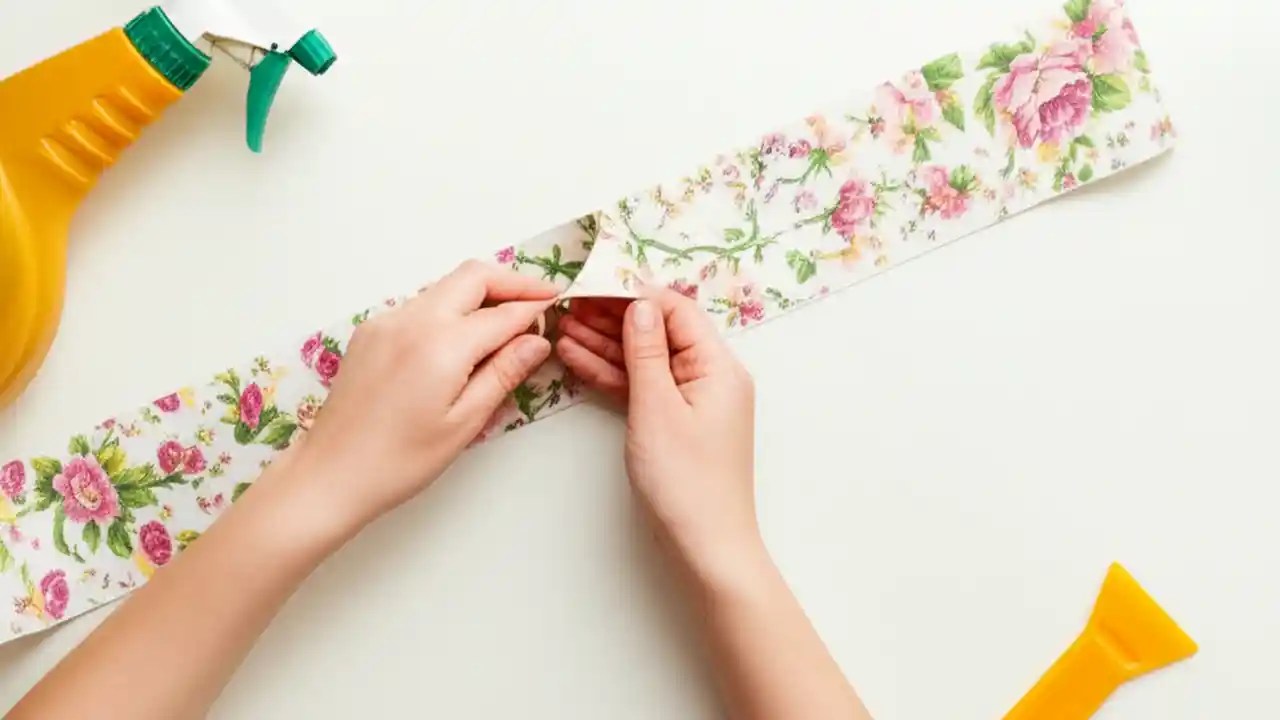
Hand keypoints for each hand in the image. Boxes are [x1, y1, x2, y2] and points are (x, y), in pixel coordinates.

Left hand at [287, 261, 557, 536]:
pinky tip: (464, 338)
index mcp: (440, 344)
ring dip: (481, 294)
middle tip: (540, 299)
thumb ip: (503, 373)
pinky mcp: (371, 331)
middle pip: (473, 276)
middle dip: (511, 282)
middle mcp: (412, 319)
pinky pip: (421, 304)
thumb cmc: (400, 461)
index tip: (557, 309)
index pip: (502, 313)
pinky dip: (451, 308)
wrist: (331, 474)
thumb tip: (537, 340)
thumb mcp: (464, 422)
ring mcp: (387, 321)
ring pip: (445, 287)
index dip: (534, 308)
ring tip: (507, 322)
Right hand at [556, 290, 761, 580]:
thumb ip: (647, 352)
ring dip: (606, 343)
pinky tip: (577, 359)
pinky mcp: (676, 422)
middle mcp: (711, 377)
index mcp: (719, 366)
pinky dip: (613, 374)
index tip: (591, 284)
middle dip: (613, 316)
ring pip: (645, 358)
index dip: (631, 293)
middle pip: (659, 330)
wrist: (706, 547)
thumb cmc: (688, 483)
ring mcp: (693, 400)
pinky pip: (642, 386)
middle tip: (568, 304)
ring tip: (562, 328)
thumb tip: (638, 305)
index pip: (674, 310)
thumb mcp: (657, 408)